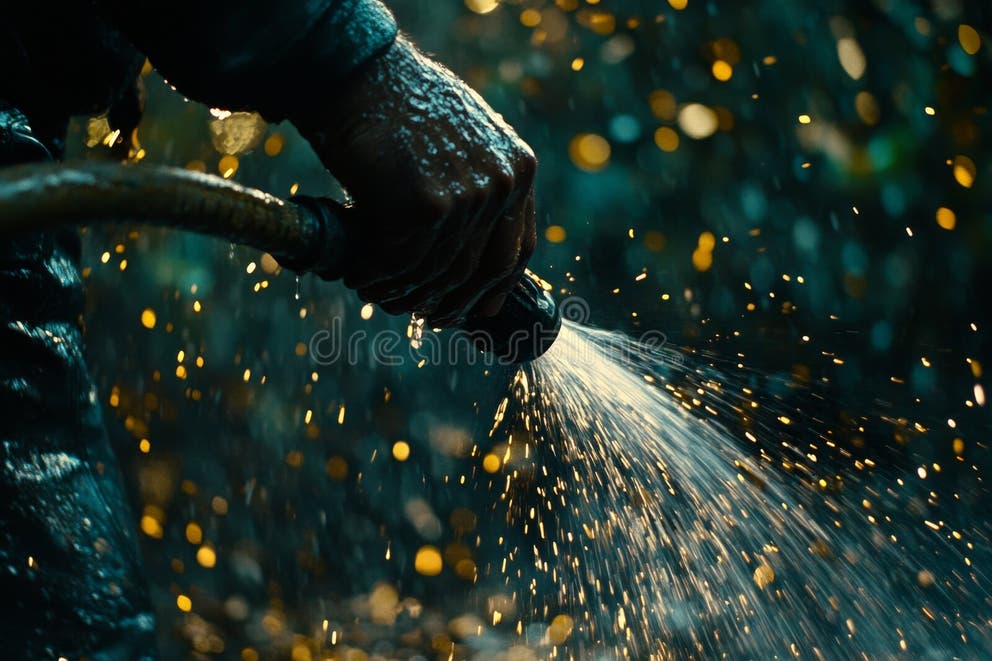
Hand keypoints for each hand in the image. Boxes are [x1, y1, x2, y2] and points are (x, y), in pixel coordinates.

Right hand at [293, 35, 536, 327]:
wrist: (357, 72)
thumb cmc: (399, 104)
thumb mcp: (462, 138)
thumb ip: (476, 183)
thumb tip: (469, 242)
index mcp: (518, 169)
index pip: (519, 250)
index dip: (495, 288)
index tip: (478, 309)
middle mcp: (502, 186)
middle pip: (480, 273)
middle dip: (450, 303)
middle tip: (422, 314)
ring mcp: (467, 198)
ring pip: (437, 274)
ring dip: (403, 293)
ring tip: (375, 293)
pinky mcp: (425, 208)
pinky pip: (401, 264)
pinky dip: (378, 278)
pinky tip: (360, 276)